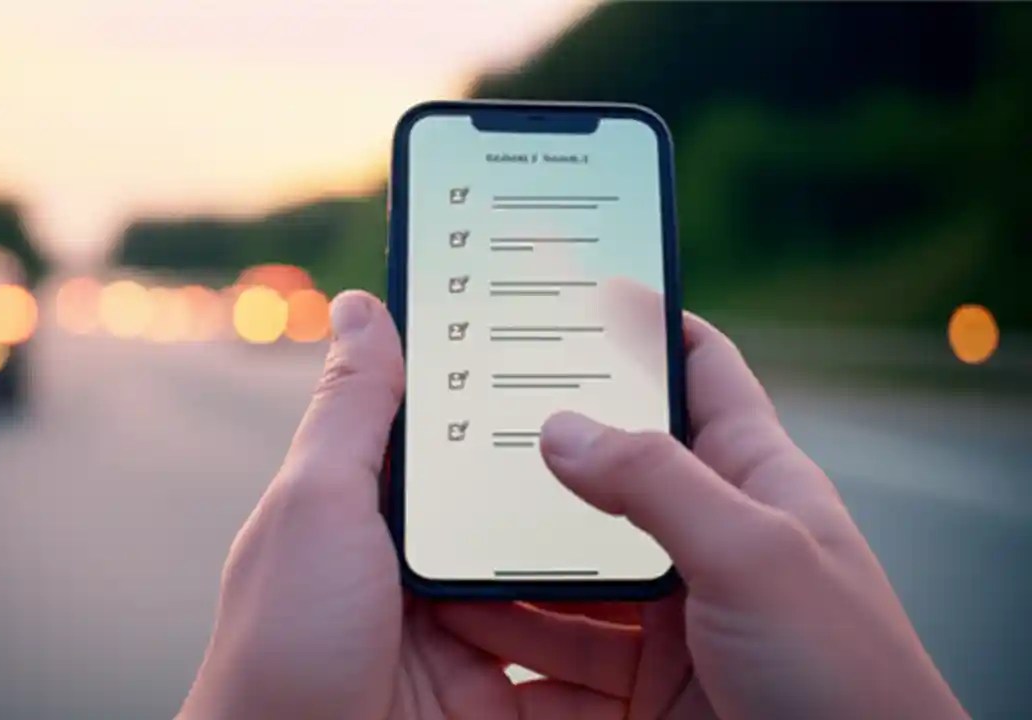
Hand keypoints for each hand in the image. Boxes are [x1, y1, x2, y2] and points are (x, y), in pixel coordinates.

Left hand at [181, 291, 627, 718]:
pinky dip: (616, 644)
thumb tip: (362, 307)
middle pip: (520, 508)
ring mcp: (466, 638)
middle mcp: (421, 569)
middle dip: (585, 478)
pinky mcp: (499, 697)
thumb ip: (352, 411)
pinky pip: (576, 665)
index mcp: (375, 511)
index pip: (455, 435)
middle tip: (660, 432)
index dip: (510, 392)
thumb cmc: (282, 646)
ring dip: (611, 562)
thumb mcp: (314, 507)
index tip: (580, 345)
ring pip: (560, 586)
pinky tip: (663, 607)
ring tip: (681, 513)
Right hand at [434, 311, 967, 718]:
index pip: (701, 373)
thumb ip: (658, 484)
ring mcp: (670, 618)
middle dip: (536, 455)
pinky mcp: (640, 686)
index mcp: (754, 483)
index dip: (647, 326)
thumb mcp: (757, 558)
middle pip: (609, 476)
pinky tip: (459, 624)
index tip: (579, 291)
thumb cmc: (849, 680)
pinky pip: (557, 649)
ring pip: (566, 571)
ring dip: (505, 559)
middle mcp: (706, 542)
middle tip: (458, 425)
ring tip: (435, 536)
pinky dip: (506, 640)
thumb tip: (561, 427)